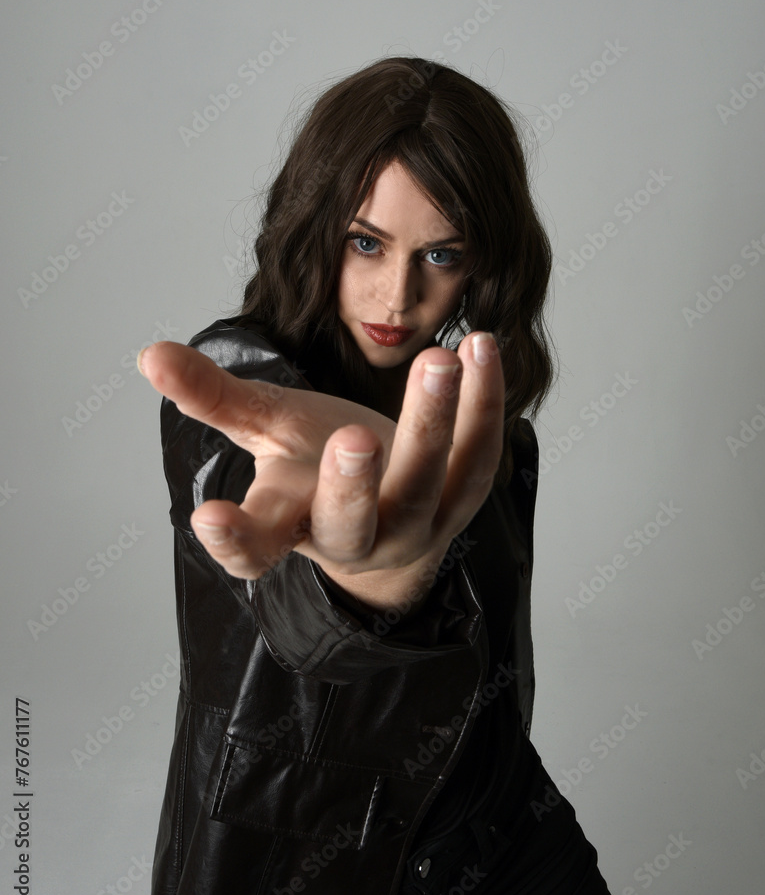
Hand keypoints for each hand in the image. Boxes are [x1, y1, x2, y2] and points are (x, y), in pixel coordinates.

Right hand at [138, 331, 503, 610]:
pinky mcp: (464, 499)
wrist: (389, 509)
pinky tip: (483, 348)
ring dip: (435, 423)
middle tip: (351, 438)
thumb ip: (215, 398)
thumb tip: (149, 354)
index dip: (235, 539)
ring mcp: (415, 524)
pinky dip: (485, 405)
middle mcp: (355, 538)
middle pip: (353, 524)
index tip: (208, 517)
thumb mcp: (266, 433)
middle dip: (352, 486)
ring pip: (428, 484)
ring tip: (441, 360)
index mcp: (293, 526)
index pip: (257, 546)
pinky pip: (479, 455)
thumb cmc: (314, 467)